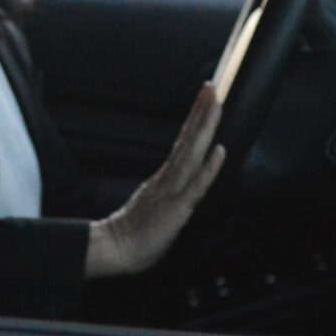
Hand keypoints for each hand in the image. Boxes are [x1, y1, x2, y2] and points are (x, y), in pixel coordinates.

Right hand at [85, 81, 226, 278]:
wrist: (115, 250)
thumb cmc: (134, 233)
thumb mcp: (152, 205)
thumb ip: (162, 190)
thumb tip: (170, 181)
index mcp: (165, 176)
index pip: (184, 141)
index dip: (195, 119)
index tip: (205, 97)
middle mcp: (169, 177)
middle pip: (189, 139)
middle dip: (202, 111)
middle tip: (211, 86)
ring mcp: (173, 190)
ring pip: (193, 152)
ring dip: (206, 127)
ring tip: (215, 103)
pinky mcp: (178, 207)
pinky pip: (196, 184)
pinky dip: (209, 167)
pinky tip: (220, 150)